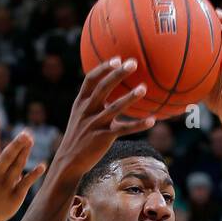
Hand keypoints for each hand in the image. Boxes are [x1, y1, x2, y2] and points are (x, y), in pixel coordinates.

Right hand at [0, 118, 46, 220]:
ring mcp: (5, 185)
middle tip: (26, 134)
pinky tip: (43, 166)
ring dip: (25, 154)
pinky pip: (26, 183)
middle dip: (16, 146)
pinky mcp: (15, 196)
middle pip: (7, 157)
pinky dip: (34, 175)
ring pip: (17, 167)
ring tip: (31, 140)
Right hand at [51, 60, 154, 181]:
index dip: (103, 68)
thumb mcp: (80, 117)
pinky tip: (152, 121)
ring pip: (114, 108)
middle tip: (133, 63)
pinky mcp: (103, 138)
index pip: (90, 80)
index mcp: (81, 103)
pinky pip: (124, 130)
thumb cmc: (79, 137)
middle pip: (103, 87)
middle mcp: (87, 111)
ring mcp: (95, 124)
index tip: (117, 59)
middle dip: (118, 74)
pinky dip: (138, 125)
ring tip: (143, 88)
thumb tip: (108, 92)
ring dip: (129, 97)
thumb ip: (92, 104)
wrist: (69, 162)